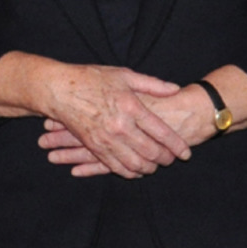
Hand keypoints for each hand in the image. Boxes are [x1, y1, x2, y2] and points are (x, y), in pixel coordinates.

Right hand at [33, 65, 190, 178]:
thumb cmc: (92, 79)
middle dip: (165, 159)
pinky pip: (115, 167)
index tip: (186, 152)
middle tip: (173, 160)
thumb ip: (152, 85)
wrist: (60, 90)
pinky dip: (129, 172)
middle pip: (151, 151)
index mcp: (131, 107)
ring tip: (156, 166)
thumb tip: (175, 89)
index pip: (161, 132)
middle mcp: (120, 126)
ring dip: (149, 168)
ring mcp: (106, 139)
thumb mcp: (124, 75)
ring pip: (135, 163)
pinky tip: (136, 171)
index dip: (177, 145)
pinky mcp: (94, 147)